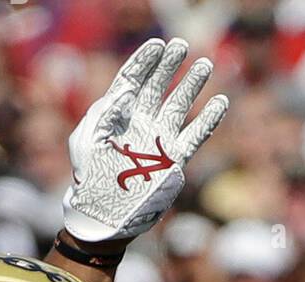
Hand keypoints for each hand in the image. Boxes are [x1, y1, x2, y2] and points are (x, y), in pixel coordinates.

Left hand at [64, 37, 228, 242]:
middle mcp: (139, 125)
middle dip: (168, 66)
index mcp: (115, 119)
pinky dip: (208, 119)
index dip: (143, 62)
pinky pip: (195, 135)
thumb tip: (126, 91)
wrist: (102, 214)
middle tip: (180, 45)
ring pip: (179, 106)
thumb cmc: (88, 180)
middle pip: (156, 87)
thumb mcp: (85, 143)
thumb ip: (103, 114)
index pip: (131, 81)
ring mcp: (157, 141)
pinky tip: (219, 102)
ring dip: (191, 85)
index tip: (156, 45)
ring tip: (204, 64)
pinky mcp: (172, 159)